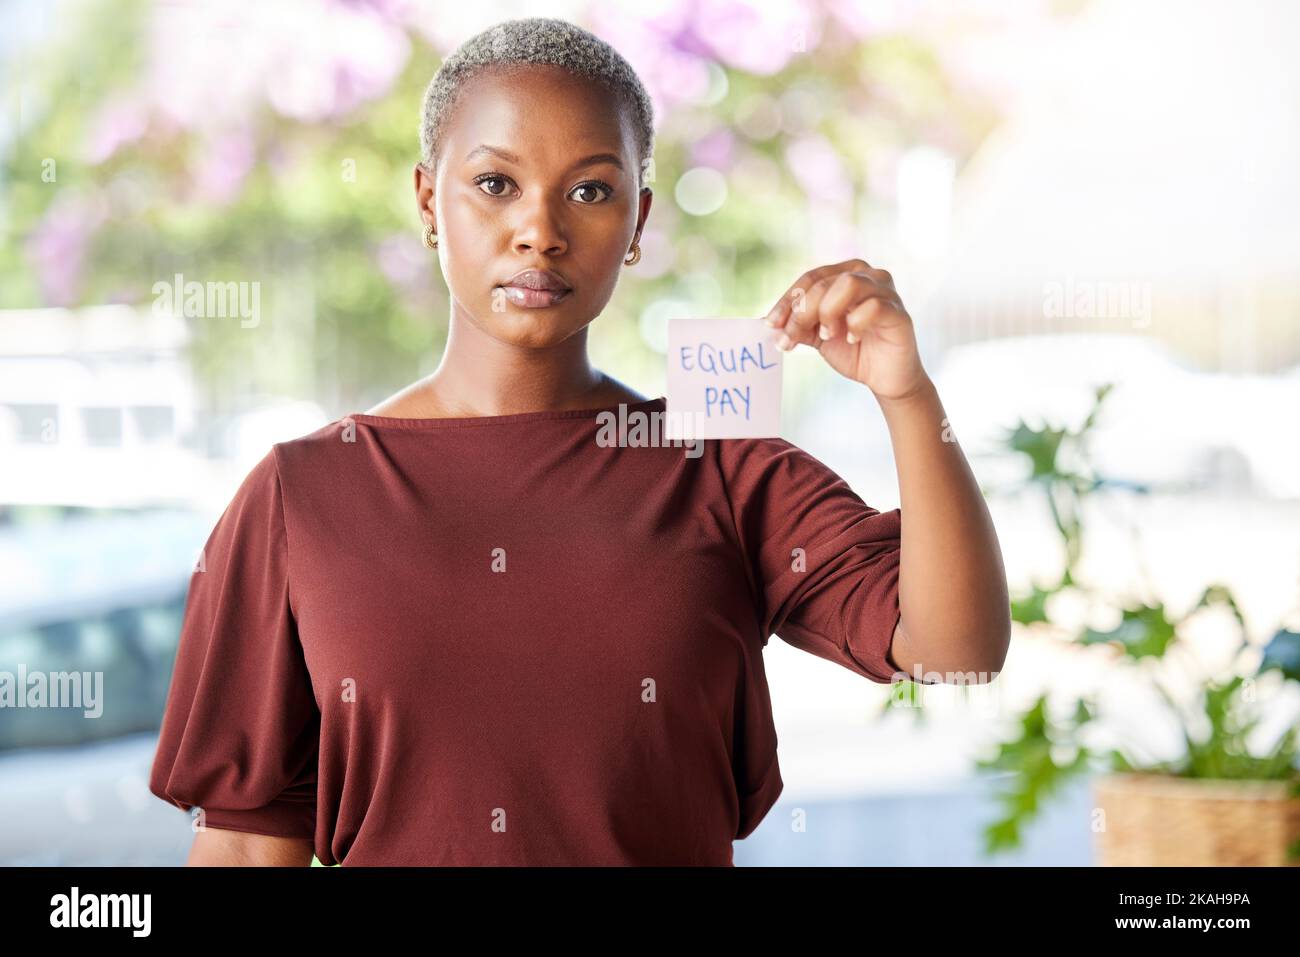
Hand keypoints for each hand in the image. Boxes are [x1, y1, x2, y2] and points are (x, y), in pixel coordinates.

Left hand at [764, 258, 928, 401]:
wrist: (884, 378)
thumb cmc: (853, 351)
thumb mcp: (817, 335)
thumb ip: (797, 325)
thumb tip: (767, 323)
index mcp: (846, 274)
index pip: (810, 278)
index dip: (788, 301)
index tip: (770, 325)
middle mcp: (867, 275)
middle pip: (825, 282)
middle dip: (802, 312)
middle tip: (790, 340)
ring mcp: (886, 291)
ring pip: (848, 284)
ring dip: (828, 312)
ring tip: (828, 336)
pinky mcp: (898, 312)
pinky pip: (872, 307)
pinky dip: (855, 324)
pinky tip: (852, 340)